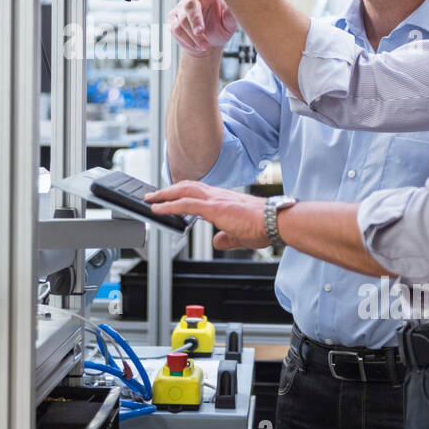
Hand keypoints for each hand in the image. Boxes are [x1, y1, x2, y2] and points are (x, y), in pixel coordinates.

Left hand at [144, 180, 268, 250]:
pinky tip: (158, 209)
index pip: (199, 191)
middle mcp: (218, 195)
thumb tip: (216, 241)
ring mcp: (216, 200)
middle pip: (187, 186)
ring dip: (164, 195)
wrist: (277, 221)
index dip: (183, 192)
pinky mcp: (214, 208)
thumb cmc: (265, 226)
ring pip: (183, 191)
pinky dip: (169, 205)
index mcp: (224, 199)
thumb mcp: (240, 235)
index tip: (172, 196)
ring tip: (151, 199)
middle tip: (154, 195)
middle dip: (169, 190)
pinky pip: (185, 204)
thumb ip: (226, 238)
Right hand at [168, 0, 235, 57]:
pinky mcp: (172, 21)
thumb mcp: (230, 24)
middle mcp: (191, 0)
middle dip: (195, 22)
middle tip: (202, 34)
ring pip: (182, 22)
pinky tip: (196, 45)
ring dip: (193, 37)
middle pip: (189, 7)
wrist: (209, 44)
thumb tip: (231, 11)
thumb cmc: (221, 28)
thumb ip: (231, 17)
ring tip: (204, 45)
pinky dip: (187, 40)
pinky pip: (176, 30)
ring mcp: (180, 10)